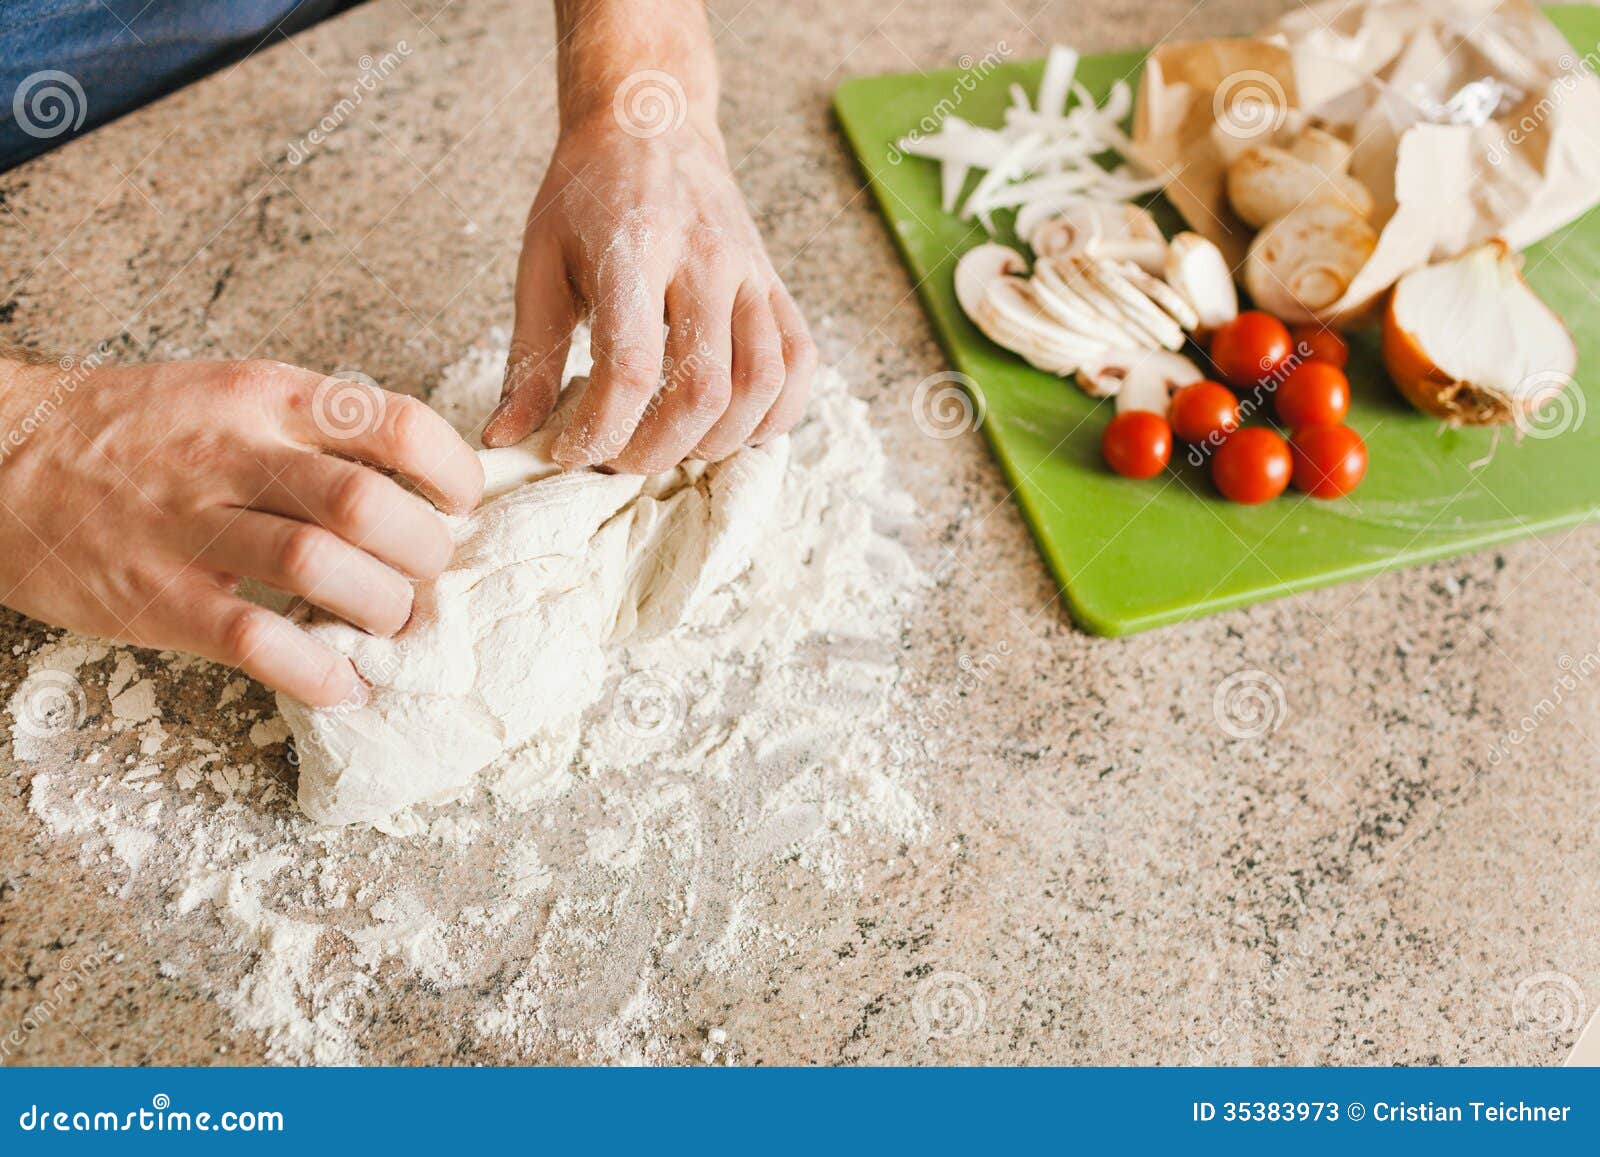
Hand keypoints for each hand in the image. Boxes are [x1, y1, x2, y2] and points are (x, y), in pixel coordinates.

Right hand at [0, 357, 482, 705]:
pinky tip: (344, 684)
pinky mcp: (159, 596)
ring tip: (388, 623)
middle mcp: (235, 455)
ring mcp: (192, 527)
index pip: (393, 423)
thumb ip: (315, 430)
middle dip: (423, 553)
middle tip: (429, 575)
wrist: (0, 455)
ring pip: (321, 569)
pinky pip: (258, 641)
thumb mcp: (230, 394)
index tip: (462, 502)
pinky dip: (318, 673)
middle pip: (368, 505)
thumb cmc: (135, 433)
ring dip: (379, 609)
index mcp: (266, 397)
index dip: (451, 471)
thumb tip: (418, 486)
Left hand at [483, 117, 815, 471]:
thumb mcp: (539, 264)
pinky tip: (733, 426)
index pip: (632, 367)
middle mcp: (703, 260)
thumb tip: (504, 438)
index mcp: (633, 250)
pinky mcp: (777, 283)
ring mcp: (750, 272)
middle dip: (658, 448)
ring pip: (762, 383)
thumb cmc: (587, 196)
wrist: (650, 121)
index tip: (572, 451)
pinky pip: (800, 362)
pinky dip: (776, 412)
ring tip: (673, 445)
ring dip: (718, 440)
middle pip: (703, 389)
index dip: (603, 429)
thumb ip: (527, 357)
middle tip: (619, 457)